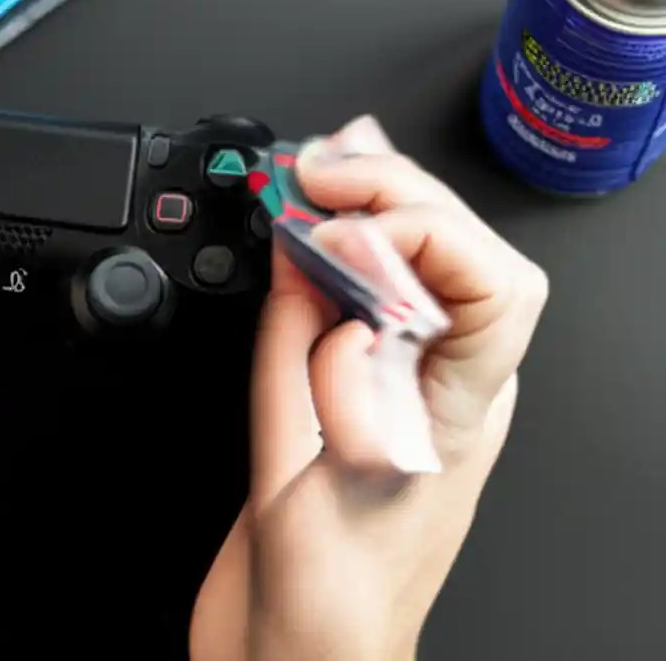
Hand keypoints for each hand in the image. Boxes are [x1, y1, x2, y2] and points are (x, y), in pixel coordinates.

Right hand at [188, 117, 549, 660]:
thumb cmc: (325, 610)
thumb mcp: (305, 492)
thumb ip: (304, 377)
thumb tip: (321, 279)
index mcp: (455, 421)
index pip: (490, 288)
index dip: (426, 229)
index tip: (343, 215)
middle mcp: (437, 397)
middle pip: (455, 262)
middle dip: (395, 196)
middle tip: (319, 171)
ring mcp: (393, 394)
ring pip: (406, 279)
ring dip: (364, 214)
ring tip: (310, 177)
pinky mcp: (340, 401)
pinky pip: (340, 316)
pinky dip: (315, 264)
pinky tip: (290, 241)